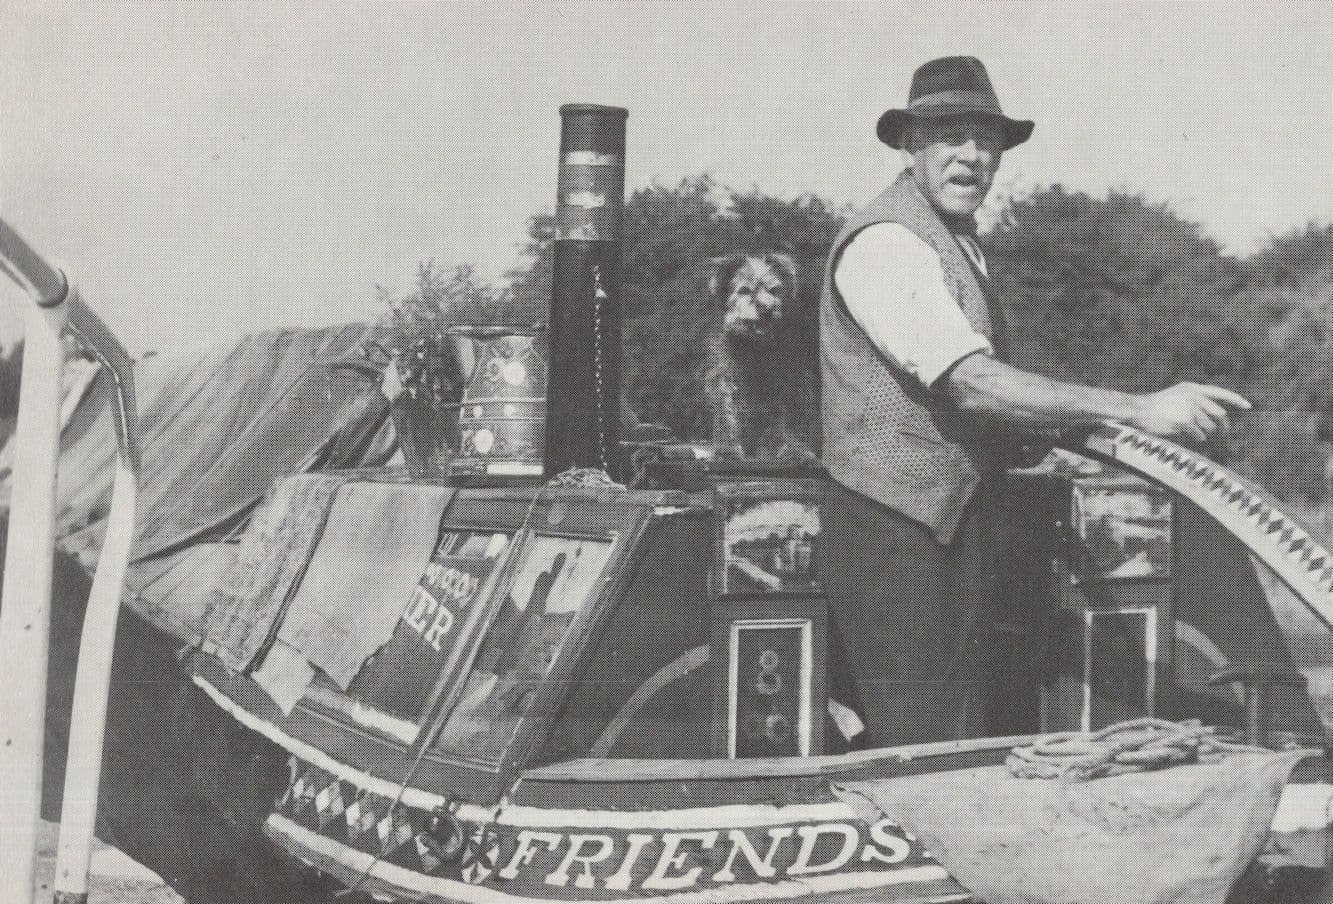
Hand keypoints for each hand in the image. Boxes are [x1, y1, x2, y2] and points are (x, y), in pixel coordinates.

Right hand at [1129, 382, 1250, 441]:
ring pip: (1209, 426)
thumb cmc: (1157, 407)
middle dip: (1222, 425)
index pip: (1220, 393)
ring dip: (1205, 432)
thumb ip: (1197, 401)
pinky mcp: (1185, 421)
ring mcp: (1189, 408)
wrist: (1138, 410)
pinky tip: (1193, 436)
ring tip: (1195, 432)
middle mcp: (1193, 396)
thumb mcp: (1178, 396)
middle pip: (1219, 414)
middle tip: (1224, 431)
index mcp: (1193, 388)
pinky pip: (1199, 434)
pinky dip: (1198, 437)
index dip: (1236, 400)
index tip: (1248, 406)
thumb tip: (1219, 417)